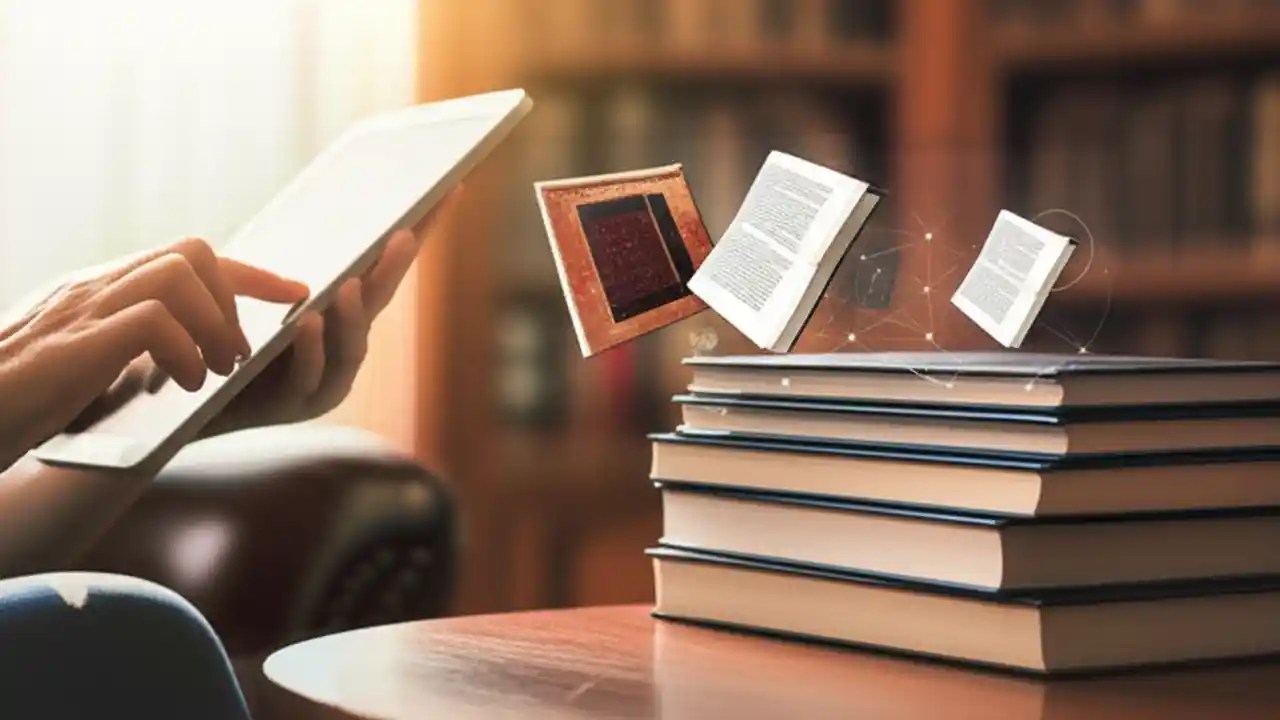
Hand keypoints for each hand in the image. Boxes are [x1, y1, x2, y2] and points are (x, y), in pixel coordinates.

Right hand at [0, 238, 307, 470]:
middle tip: (238, 353)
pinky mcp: (75, 344)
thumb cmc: (22, 404)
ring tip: (216, 370)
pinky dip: (185, 350)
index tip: (296, 292)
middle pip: (194, 251)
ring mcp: (82, 310)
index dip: (250, 274)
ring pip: (181, 274)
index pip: (189, 257)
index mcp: (101, 289)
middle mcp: (93, 287)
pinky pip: (155, 319)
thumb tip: (199, 352)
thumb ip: (134, 344)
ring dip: (215, 324)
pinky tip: (185, 384)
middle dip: (236, 298)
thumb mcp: (89, 364)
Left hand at [202, 190, 459, 436]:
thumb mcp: (251, 288)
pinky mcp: (291, 406)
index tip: (447, 189)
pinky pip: (308, 377)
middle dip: (394, 268)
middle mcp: (344, 346)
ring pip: (351, 345)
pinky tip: (310, 323)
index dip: (418, 231)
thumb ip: (281, 262)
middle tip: (405, 233)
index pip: (384, 265)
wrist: (187, 401)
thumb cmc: (222, 336)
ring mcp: (325, 380)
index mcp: (342, 313)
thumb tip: (317, 209)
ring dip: (353, 315)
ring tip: (351, 284)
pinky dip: (313, 350)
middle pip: (378, 300)